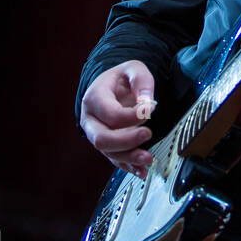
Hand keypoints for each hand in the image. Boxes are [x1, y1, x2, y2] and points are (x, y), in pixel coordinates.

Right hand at [79, 60, 156, 178]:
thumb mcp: (133, 69)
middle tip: (147, 133)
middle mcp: (91, 120)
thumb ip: (141, 80)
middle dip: (126, 140)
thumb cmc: (120, 80)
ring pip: (108, 152)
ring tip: (148, 158)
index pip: (110, 113)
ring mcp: (97, 134)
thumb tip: (146, 102)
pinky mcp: (107, 146)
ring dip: (129, 157)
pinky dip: (128, 167)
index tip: (150, 110)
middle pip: (101, 138)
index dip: (131, 115)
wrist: (112, 88)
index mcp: (94, 98)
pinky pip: (115, 160)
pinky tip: (141, 171)